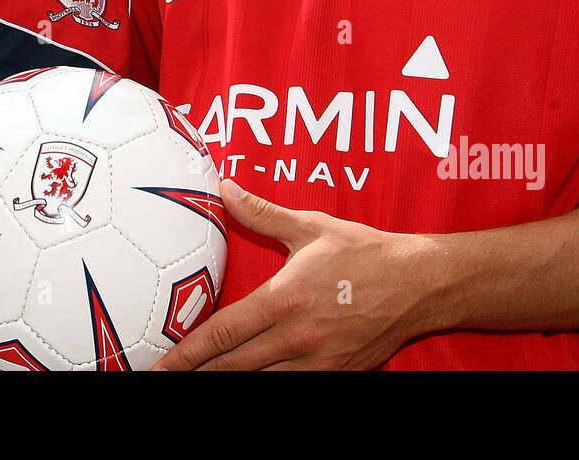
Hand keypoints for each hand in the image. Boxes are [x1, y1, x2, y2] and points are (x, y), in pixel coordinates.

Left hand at [152, 181, 438, 369]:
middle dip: (197, 376)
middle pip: (232, 368)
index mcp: (284, 299)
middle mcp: (296, 337)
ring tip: (199, 383)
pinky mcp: (336, 375)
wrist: (418, 284)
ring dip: (228, 383)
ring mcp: (317, 363)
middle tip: (164, 379)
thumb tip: (225, 188)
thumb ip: (261, 213)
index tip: (159, 364)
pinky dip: (268, 386)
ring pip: (259, 384)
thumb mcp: (310, 227)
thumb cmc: (364, 252)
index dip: (187, 353)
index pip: (222, 333)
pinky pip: (292, 389)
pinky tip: (251, 381)